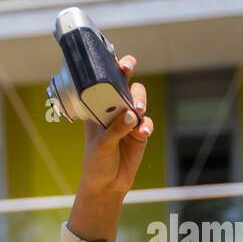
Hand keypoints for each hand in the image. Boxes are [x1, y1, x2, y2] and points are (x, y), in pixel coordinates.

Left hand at [78, 54, 154, 196]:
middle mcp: (112, 109)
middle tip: (127, 67)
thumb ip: (115, 129)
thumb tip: (130, 115)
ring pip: (138, 99)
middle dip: (127, 71)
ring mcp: (128, 119)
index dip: (108, 67)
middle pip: (124, 83)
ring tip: (136, 112)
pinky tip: (141, 134)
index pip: (101, 83)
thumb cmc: (96, 162)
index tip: (111, 57)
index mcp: (96, 108)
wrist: (107, 184)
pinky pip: (146, 122)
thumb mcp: (101, 145)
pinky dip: (145, 126)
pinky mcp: (140, 131)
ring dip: (139, 101)